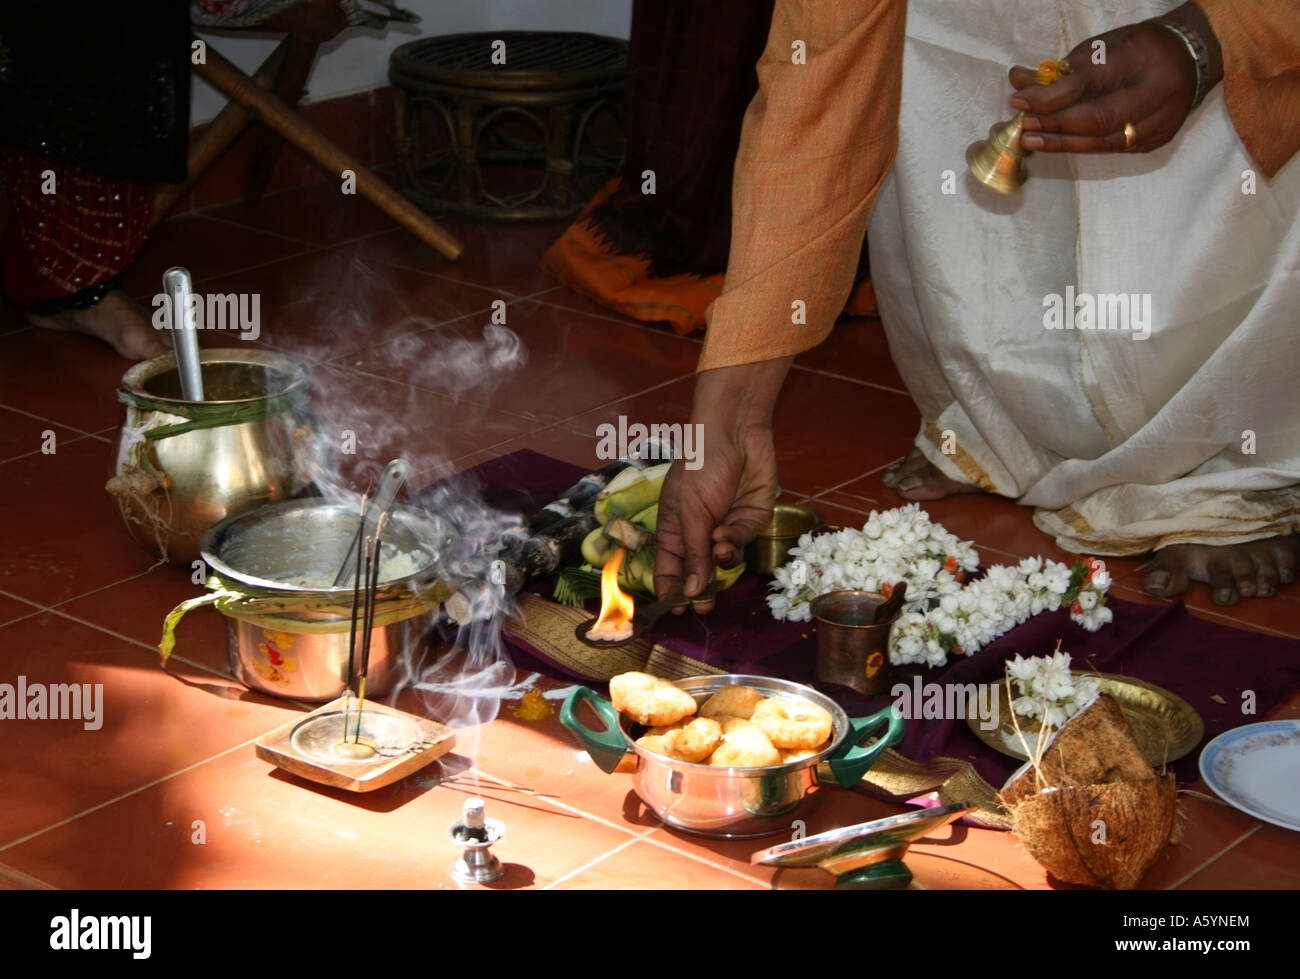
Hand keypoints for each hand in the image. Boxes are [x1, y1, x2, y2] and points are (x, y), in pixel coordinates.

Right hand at [654, 359, 789, 611]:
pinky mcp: (750, 519)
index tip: (677, 609)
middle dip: (704, 588)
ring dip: (722, 558)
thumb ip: (693, 554)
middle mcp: (699, 533)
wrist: (736, 433)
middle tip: (706, 605)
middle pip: (700, 571)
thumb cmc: (700, 467)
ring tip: (719, 545)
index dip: (672, 590)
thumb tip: (691, 592)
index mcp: (673, 530)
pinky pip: (743, 541)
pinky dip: (737, 538)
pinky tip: (729, 528)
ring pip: (725, 560)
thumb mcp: (690, 513)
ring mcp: (725, 526)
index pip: (669, 569)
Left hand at [1008, 10, 1213, 154]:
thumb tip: (1019, 80)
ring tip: (1032, 140)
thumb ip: (1062, 69)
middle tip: (1024, 126)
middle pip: (1098, 119)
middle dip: (1055, 125)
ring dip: (1062, 143)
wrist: (1191, 57)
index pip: (1089, 84)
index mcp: (1141, 57)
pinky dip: (1082, 146)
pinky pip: (1112, 149)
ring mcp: (1160, 121)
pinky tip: (1058, 144)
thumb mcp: (1101, 47)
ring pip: (1103, 141)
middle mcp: (1157, 92)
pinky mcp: (1156, 141)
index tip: (1020, 99)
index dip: (1050, 96)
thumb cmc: (1138, 49)